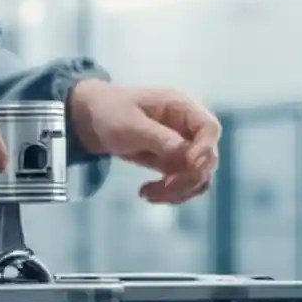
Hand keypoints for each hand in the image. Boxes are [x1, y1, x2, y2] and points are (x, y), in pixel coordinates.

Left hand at [68, 79, 220, 203]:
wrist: (91, 119)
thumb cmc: (110, 112)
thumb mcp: (130, 125)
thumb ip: (160, 138)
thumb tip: (187, 155)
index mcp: (181, 107)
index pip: (210, 128)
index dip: (205, 149)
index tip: (189, 165)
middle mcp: (187, 126)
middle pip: (207, 158)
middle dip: (188, 178)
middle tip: (163, 187)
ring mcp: (181, 145)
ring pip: (197, 176)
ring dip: (178, 191)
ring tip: (147, 194)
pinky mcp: (172, 162)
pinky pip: (182, 183)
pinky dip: (169, 193)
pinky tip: (145, 193)